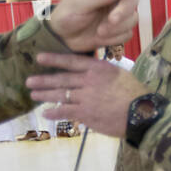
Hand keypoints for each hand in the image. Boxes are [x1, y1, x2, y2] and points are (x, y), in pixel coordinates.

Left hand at [28, 53, 142, 137]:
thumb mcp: (118, 75)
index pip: (71, 61)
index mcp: (98, 68)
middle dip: (43, 79)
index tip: (40, 57)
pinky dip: (54, 112)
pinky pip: (65, 111)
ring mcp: (86, 97)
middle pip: (62, 78)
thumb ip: (100, 74)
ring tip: (33, 94)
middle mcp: (89, 80)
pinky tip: (45, 112)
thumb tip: (87, 75)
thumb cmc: (133, 94)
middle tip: (29, 80)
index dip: (54, 59)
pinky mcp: (86, 113)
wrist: (141, 112)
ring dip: (45, 94)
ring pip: (60, 94)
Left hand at [48, 0, 141, 52]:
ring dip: (117, 28)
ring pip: (133, 18)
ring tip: (99, 31)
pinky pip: (127, 34)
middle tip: (111, 20)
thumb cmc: (67, 15)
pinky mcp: (118, 30)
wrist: (62, 38)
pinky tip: (101, 37)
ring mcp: (118, 14)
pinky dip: (115, 38)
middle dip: (124, 11)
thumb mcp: (80, 3)